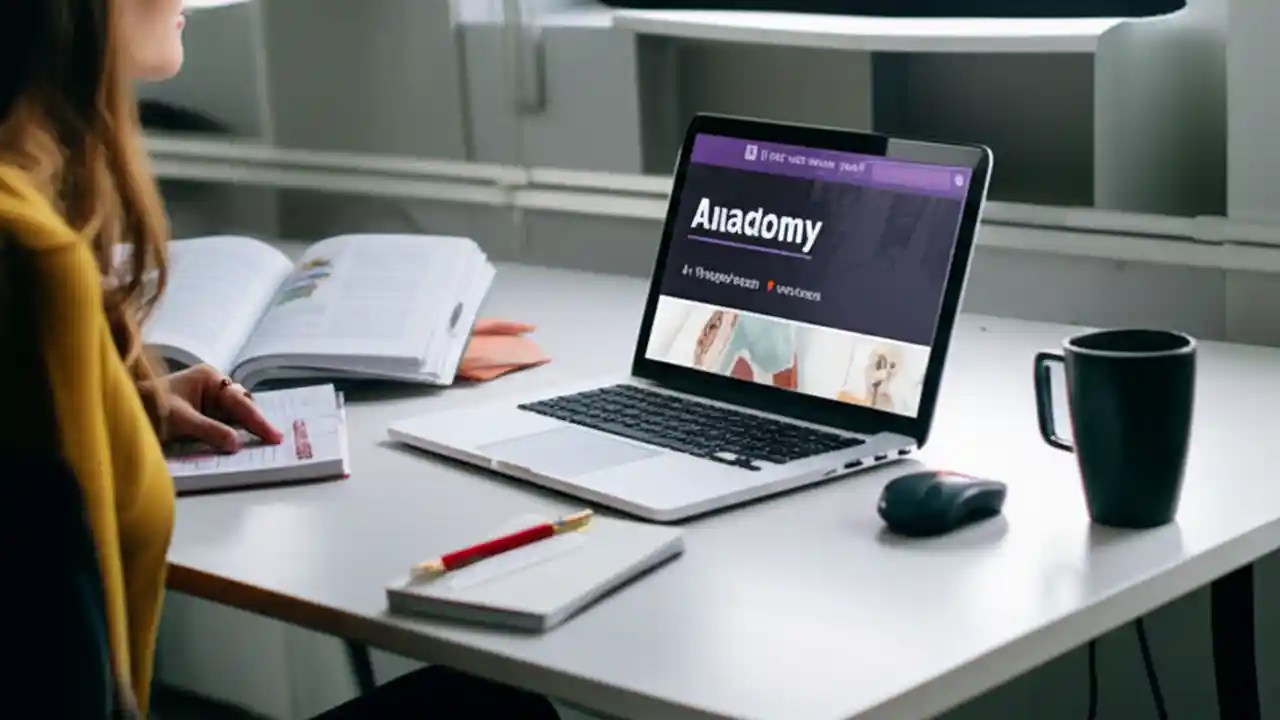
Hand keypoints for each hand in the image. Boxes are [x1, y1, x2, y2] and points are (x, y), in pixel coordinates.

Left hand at [155, 365, 283, 451]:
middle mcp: (212, 386)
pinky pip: (222, 424)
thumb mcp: (181, 419)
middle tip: (271, 441)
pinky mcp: (200, 413)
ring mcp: (206, 399)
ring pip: (233, 416)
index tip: (275, 436)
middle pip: (241, 407)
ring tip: (260, 443)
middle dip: (254, 423)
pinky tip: (236, 443)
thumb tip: (236, 443)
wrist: (121, 407)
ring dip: (242, 430)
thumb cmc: (148, 406)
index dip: (258, 421)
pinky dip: (229, 434)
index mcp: (210, 378)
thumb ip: (210, 430)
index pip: (240, 402)